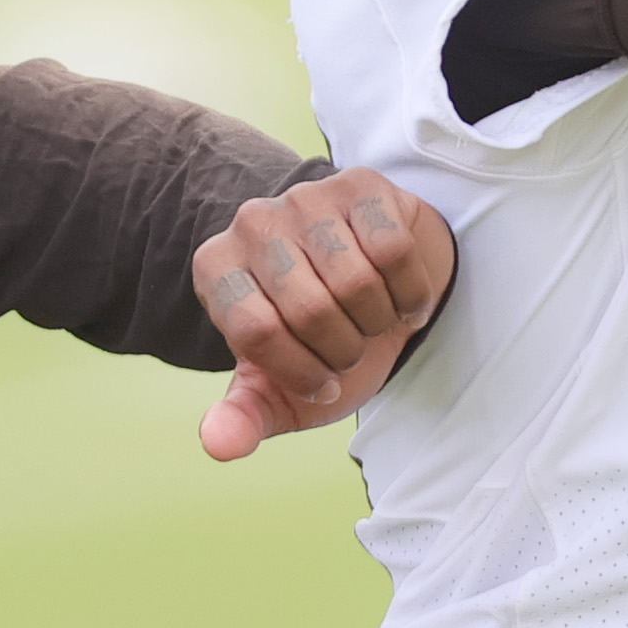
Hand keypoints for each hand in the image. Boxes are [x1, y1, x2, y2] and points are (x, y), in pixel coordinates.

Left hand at [192, 167, 453, 460]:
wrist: (381, 293)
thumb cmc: (323, 345)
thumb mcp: (283, 391)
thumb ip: (246, 417)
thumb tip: (219, 443)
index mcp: (217, 271)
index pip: (257, 332)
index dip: (301, 371)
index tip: (321, 383)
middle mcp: (252, 223)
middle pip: (310, 308)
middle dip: (344, 349)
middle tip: (351, 346)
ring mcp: (306, 197)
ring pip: (357, 280)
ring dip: (378, 320)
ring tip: (373, 318)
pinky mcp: (360, 184)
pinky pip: (395, 251)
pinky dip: (410, 291)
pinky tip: (402, 295)